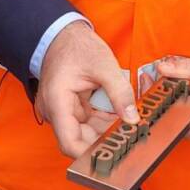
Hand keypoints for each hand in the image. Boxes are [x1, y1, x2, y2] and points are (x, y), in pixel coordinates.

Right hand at [36, 21, 137, 157]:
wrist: (62, 33)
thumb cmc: (77, 46)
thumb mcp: (104, 65)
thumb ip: (120, 93)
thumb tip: (133, 119)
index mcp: (57, 102)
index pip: (70, 143)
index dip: (90, 155)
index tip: (114, 156)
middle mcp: (56, 111)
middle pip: (80, 140)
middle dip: (105, 141)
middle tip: (131, 141)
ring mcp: (63, 110)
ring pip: (87, 132)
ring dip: (107, 130)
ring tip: (130, 128)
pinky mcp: (72, 107)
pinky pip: (89, 121)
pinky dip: (105, 120)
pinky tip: (121, 117)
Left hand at [156, 54, 189, 140]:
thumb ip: (188, 68)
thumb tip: (162, 68)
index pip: (183, 129)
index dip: (164, 119)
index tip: (149, 106)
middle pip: (184, 127)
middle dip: (166, 110)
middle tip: (152, 93)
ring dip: (176, 109)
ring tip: (162, 92)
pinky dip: (187, 109)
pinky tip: (178, 95)